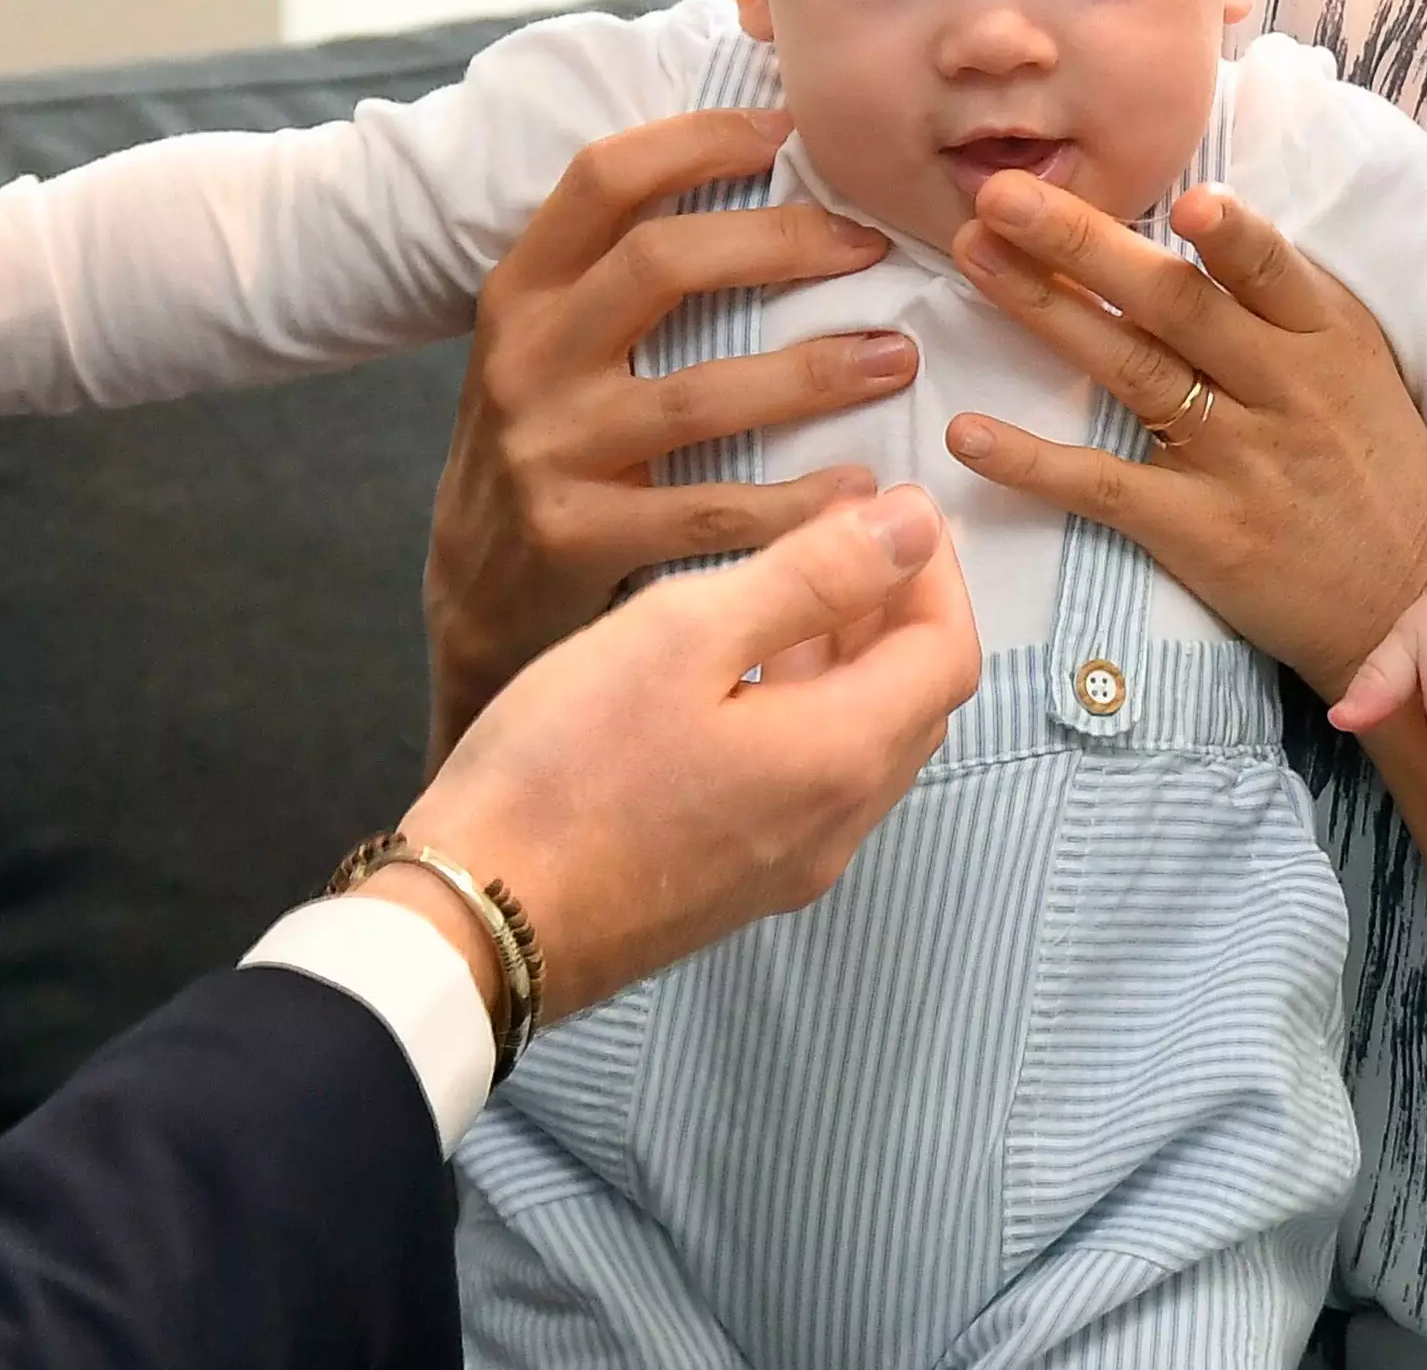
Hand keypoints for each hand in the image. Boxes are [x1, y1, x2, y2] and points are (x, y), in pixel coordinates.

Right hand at [396, 485, 980, 1018]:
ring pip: (863, 746)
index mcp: (841, 758)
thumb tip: (915, 525)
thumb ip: (811, 576)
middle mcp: (838, 826)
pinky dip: (807, 711)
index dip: (935, 571)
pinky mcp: (736, 884)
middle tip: (847, 534)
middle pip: (916, 704)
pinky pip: (811, 784)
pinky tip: (738, 673)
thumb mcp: (685, 635)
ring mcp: (788, 867)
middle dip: (900, 610)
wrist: (478, 919)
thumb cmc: (569, 762)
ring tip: (792, 587)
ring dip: (852, 661)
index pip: (948, 652)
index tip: (892, 505)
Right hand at [425, 106, 919, 752]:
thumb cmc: (549, 441)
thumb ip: (621, 271)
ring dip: (814, 373)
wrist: (476, 590)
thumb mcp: (553, 341)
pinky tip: (858, 489)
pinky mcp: (576, 536)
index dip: (697, 139)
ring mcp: (547, 447)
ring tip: (897, 358)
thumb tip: (756, 165)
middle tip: (872, 245)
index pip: (603, 178)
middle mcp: (526, 356)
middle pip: (661, 262)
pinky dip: (794, 502)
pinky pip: (708, 510)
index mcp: (522, 288)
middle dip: (782, 242)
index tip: (788, 132)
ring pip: (698, 394)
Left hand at [940, 174, 1426, 697]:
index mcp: (1325, 335)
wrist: (1415, 591)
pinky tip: (967, 434)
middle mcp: (1284, 388)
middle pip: (1174, 305)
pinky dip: (1032, 462)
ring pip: (1131, 370)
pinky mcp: (1201, 531)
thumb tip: (1187, 209)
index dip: (1231, 235)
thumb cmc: (1370, 458)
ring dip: (1043, 309)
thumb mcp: (1353, 362)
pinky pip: (1104, 488)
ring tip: (974, 258)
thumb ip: (1277, 297)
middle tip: (1001, 193)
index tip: (1181, 195)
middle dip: (1083, 241)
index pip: (1271, 271)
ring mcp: (1239, 461)